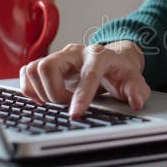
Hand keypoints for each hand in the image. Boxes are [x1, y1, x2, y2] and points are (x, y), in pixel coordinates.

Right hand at [20, 40, 149, 117]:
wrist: (112, 59)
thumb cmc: (121, 72)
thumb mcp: (135, 81)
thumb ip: (138, 90)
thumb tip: (137, 102)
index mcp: (99, 56)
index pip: (87, 74)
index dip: (80, 95)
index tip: (74, 115)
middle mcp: (75, 52)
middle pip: (50, 66)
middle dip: (55, 93)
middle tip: (66, 107)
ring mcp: (59, 56)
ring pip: (35, 68)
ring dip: (41, 92)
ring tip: (56, 103)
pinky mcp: (48, 62)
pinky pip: (27, 71)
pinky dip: (29, 88)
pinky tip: (42, 99)